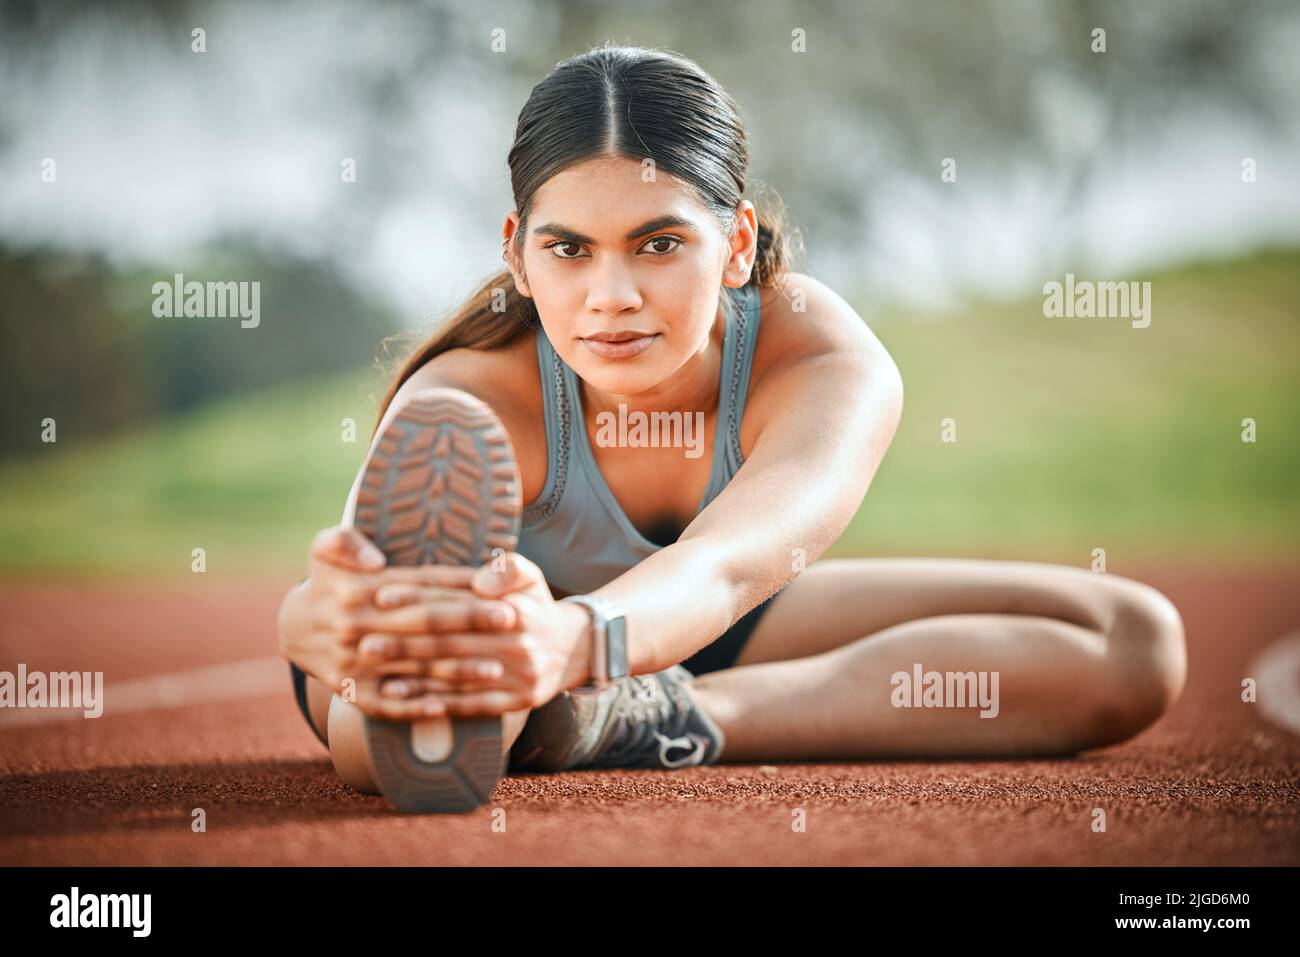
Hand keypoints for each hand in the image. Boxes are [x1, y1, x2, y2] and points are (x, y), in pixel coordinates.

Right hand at [276, 525, 520, 719]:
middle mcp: (359, 627)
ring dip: (457, 671)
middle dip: (471, 623)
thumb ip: (345, 541)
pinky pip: (390, 704)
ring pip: (415, 668)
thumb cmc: (325, 582)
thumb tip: (375, 558)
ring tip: (497, 669)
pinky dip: (419, 707)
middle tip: (512, 620)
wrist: (292, 629)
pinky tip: (453, 706)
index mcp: (361, 589)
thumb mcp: (325, 548)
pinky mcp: (354, 693)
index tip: (498, 592)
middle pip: (425, 624)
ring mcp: (356, 664)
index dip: (461, 588)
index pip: (421, 587)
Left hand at [367, 552, 591, 716]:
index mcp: (514, 607)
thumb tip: (481, 583)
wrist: (573, 650)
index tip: (381, 596)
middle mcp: (516, 641)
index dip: (419, 597)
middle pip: (451, 640)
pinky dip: (433, 703)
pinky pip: (468, 704)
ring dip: (410, 673)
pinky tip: (401, 700)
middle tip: (363, 638)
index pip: (458, 600)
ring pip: (454, 674)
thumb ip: (507, 569)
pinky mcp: (513, 701)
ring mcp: (516, 674)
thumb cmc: (535, 606)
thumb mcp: (530, 576)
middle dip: (404, 639)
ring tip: (373, 669)